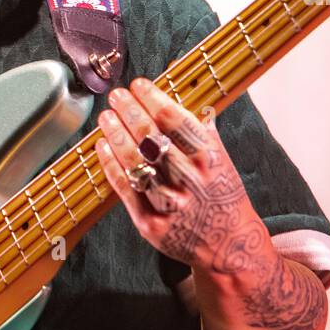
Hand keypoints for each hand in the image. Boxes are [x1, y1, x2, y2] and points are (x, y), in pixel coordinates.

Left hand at [94, 77, 271, 275]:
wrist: (227, 245)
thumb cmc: (219, 193)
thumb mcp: (219, 157)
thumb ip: (198, 124)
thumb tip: (182, 83)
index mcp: (210, 159)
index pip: (177, 121)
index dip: (154, 99)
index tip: (138, 84)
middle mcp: (191, 181)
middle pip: (152, 139)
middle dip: (130, 112)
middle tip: (116, 95)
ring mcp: (170, 205)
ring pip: (136, 163)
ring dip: (116, 135)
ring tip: (105, 117)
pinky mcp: (151, 225)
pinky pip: (125, 190)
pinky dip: (111, 165)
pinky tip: (102, 146)